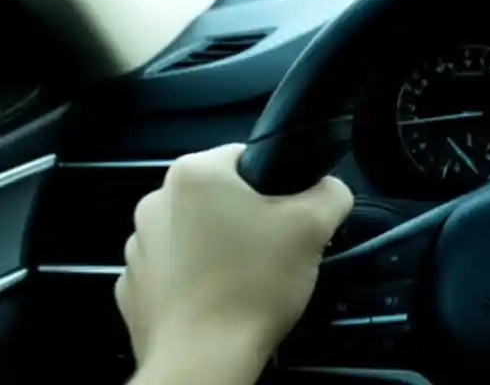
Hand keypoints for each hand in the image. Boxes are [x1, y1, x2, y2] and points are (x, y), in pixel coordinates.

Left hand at [116, 143, 352, 383]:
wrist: (202, 360)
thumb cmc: (256, 282)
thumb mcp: (314, 227)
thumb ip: (330, 192)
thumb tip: (326, 189)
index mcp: (194, 172)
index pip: (247, 158)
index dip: (277, 186)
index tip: (290, 218)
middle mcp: (154, 200)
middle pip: (218, 196)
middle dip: (245, 217)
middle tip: (274, 251)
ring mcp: (136, 246)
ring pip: (193, 233)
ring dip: (216, 247)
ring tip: (244, 280)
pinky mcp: (130, 287)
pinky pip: (171, 271)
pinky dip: (192, 280)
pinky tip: (215, 301)